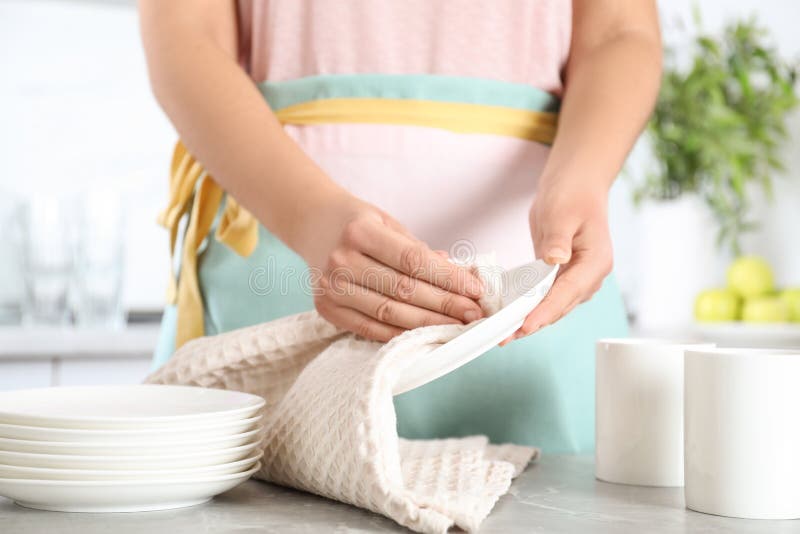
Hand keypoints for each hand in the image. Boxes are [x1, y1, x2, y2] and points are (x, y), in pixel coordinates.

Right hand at [297, 192, 484, 341]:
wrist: (312, 224)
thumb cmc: (357, 222)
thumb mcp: (388, 223)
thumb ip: (419, 250)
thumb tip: (460, 276)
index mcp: (359, 232)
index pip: (413, 261)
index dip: (448, 278)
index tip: (475, 289)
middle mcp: (341, 260)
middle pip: (404, 290)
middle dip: (445, 305)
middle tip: (475, 314)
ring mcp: (331, 288)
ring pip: (389, 313)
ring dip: (429, 323)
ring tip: (457, 326)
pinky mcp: (326, 309)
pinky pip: (370, 328)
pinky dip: (400, 334)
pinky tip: (425, 334)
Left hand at [501, 179, 612, 344]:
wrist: (575, 184)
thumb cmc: (572, 194)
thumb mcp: (562, 214)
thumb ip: (558, 239)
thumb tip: (555, 261)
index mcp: (595, 263)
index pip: (567, 293)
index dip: (545, 312)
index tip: (525, 326)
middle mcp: (588, 276)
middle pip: (558, 307)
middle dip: (532, 324)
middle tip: (503, 338)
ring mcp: (575, 279)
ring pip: (550, 307)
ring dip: (528, 320)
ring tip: (501, 334)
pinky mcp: (560, 277)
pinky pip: (543, 297)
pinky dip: (527, 307)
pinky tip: (507, 317)